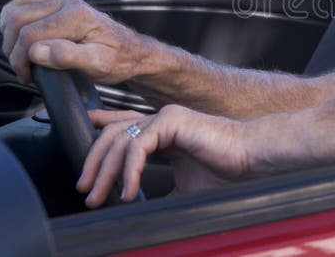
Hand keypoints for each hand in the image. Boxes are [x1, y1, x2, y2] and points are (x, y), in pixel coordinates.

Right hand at [0, 0, 153, 84]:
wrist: (131, 52)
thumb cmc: (119, 59)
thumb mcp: (99, 65)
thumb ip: (69, 57)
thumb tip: (40, 51)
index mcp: (76, 16)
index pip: (29, 34)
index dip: (20, 59)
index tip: (27, 75)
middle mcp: (67, 2)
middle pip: (17, 18)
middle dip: (12, 47)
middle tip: (24, 67)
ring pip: (16, 6)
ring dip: (10, 31)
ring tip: (23, 53)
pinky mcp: (58, 0)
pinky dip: (15, 13)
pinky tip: (23, 33)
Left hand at [78, 106, 250, 207]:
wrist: (250, 160)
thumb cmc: (226, 173)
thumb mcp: (182, 189)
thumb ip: (159, 194)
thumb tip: (139, 216)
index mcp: (164, 132)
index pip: (123, 126)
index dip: (100, 129)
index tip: (84, 141)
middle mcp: (161, 120)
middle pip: (112, 134)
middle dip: (94, 163)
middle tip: (86, 191)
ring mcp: (164, 117)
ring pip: (119, 140)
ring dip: (105, 172)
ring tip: (100, 197)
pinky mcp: (171, 120)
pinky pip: (137, 145)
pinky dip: (129, 171)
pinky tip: (129, 192)